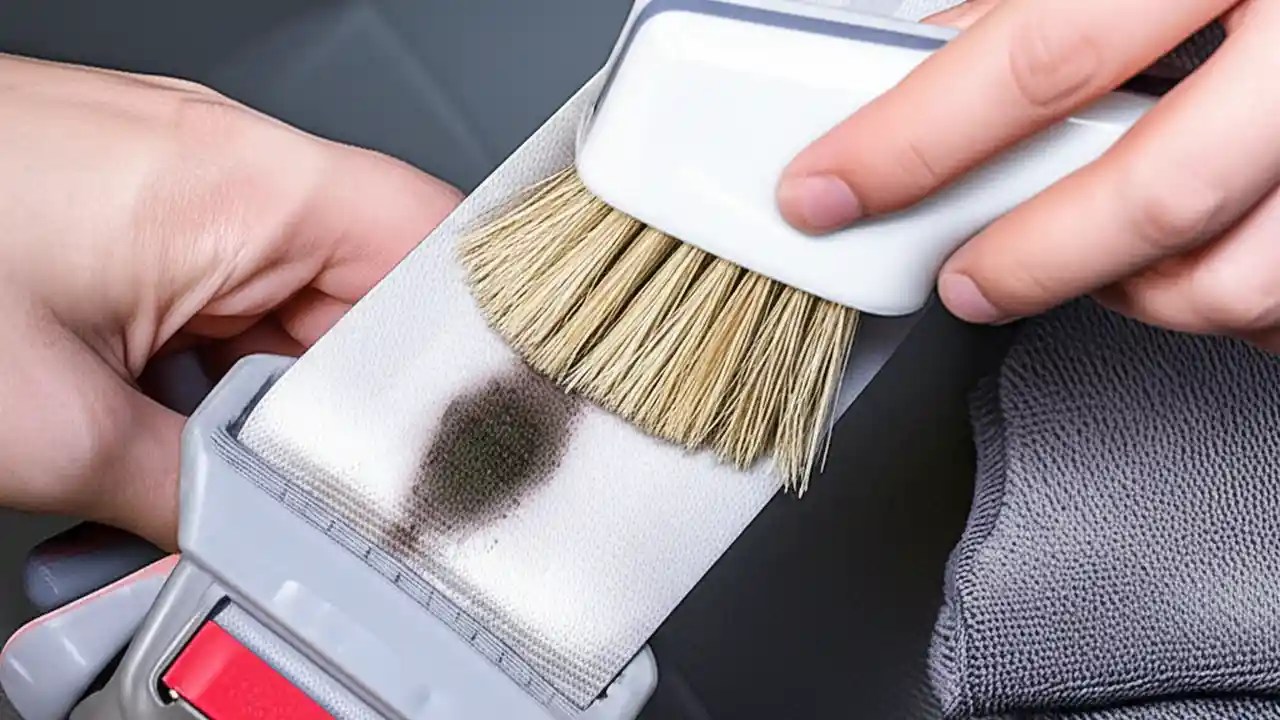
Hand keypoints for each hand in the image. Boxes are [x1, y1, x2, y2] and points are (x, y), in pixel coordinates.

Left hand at [0, 54, 460, 547]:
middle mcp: (227, 164)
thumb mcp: (53, 424)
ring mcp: (179, 182)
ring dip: (265, 391)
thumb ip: (192, 490)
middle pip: (365, 294)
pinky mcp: (132, 208)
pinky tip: (160, 418)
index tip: (465, 434)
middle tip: (308, 483)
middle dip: (344, 400)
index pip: (433, 251)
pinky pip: (224, 295)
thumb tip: (259, 537)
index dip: (470, 348)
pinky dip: (211, 366)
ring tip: (199, 450)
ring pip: (290, 305)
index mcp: (246, 181)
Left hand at [778, 0, 1279, 350]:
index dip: (913, 138)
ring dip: (1138, 296)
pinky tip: (1198, 267)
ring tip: (1088, 268)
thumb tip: (940, 46)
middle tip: (963, 277)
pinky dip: (1233, 309)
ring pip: (1244, 278)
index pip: (1041, 54)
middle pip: (1154, 192)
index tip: (827, 189)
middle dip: (1029, 259)